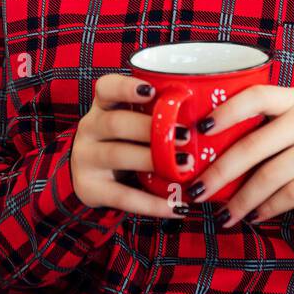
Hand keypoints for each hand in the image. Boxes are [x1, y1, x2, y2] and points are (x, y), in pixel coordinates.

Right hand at [67, 73, 185, 217]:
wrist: (87, 176)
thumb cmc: (124, 141)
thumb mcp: (129, 121)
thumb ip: (155, 113)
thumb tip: (207, 108)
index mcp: (103, 106)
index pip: (106, 88)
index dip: (126, 87)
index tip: (152, 91)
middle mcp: (89, 129)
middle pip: (116, 123)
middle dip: (152, 129)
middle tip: (186, 135)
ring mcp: (86, 159)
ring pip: (118, 156)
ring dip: (154, 161)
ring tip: (186, 166)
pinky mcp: (90, 188)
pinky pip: (123, 196)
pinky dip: (153, 204)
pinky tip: (178, 206)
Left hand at [187, 85, 293, 227]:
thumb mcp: (279, 133)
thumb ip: (249, 134)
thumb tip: (196, 158)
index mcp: (291, 98)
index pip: (256, 96)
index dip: (227, 111)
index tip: (200, 130)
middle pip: (257, 144)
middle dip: (221, 172)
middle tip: (198, 192)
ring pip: (272, 174)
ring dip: (242, 200)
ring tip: (224, 216)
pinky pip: (292, 193)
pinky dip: (267, 208)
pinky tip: (252, 217)